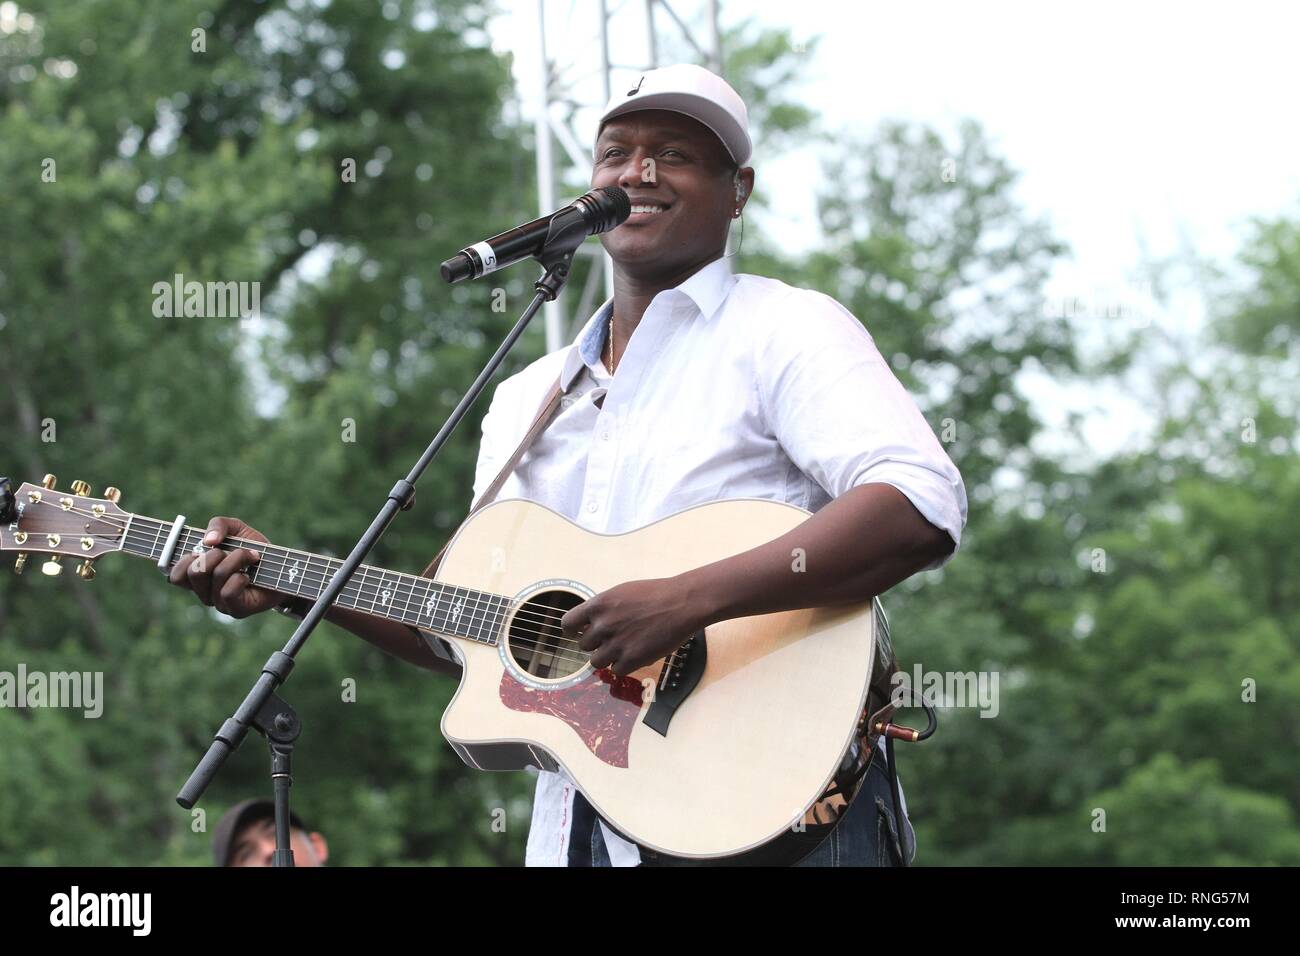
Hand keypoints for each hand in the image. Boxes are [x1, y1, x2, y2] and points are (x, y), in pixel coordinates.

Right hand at [167, 516, 281, 619]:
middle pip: (194, 572)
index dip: (182, 560)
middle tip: (229, 552)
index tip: (199, 549)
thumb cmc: (254, 549)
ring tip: (250, 557)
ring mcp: (219, 603)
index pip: (174, 575)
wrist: (283, 568)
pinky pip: (228, 591)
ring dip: (236, 559)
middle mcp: (204, 591)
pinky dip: (240, 577)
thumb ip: (218, 524)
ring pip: (216, 576)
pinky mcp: (235, 610)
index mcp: (198, 574)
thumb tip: (209, 540)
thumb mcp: (236, 528)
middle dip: (215, 554)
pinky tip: (249, 576)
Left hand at [561, 577, 709, 675]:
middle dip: (596, 644)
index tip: (581, 633)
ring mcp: (616, 644)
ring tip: (624, 648)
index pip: (567, 624)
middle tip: (614, 639)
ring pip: (596, 662)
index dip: (573, 631)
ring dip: (608, 657)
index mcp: (598, 605)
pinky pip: (616, 670)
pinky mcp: (632, 659)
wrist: (682, 603)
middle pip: (584, 646)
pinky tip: (635, 654)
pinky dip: (624, 665)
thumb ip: (603, 608)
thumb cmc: (655, 594)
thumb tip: (590, 624)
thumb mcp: (621, 593)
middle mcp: (603, 625)